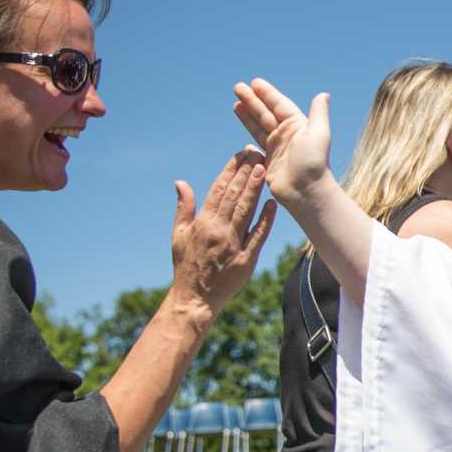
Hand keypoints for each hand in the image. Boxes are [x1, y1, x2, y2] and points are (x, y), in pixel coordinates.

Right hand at [169, 149, 276, 316]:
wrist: (194, 299)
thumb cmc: (186, 265)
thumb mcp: (178, 235)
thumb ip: (183, 208)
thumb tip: (181, 182)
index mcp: (202, 223)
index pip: (219, 190)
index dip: (231, 170)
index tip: (241, 153)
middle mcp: (218, 230)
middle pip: (234, 195)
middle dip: (246, 171)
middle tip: (258, 152)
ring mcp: (233, 244)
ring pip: (246, 210)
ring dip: (255, 188)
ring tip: (265, 168)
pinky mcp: (247, 259)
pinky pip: (258, 235)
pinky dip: (266, 218)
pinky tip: (273, 203)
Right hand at [233, 78, 334, 212]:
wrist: (307, 192)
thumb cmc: (314, 163)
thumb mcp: (319, 133)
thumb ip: (318, 113)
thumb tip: (324, 94)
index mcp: (298, 125)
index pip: (279, 104)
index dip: (267, 93)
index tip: (254, 82)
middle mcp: (287, 135)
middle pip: (265, 113)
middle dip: (252, 100)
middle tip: (237, 87)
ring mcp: (277, 147)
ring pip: (258, 126)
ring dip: (247, 114)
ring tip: (235, 102)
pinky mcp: (269, 161)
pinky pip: (256, 143)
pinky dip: (249, 133)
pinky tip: (241, 130)